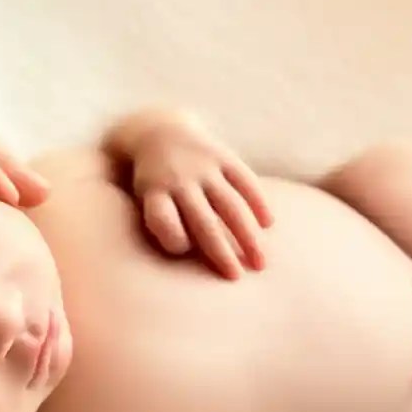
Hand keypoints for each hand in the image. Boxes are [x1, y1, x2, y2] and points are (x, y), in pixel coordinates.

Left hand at [128, 118, 272, 278]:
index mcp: (154, 193)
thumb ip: (160, 224)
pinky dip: (258, 202)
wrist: (158, 133)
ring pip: (230, 205)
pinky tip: (268, 224)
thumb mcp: (142, 199)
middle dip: (219, 251)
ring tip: (260, 262)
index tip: (184, 252)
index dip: (173, 238)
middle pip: (202, 221)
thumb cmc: (152, 182)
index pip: (163, 220)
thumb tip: (186, 257)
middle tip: (235, 277)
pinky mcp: (224, 157)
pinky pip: (244, 181)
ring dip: (247, 235)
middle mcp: (180, 181)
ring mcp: (204, 168)